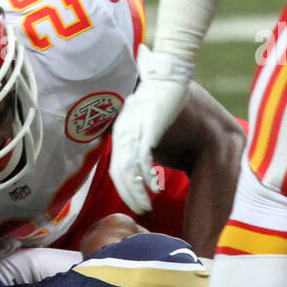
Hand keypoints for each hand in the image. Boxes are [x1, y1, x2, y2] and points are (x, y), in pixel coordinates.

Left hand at [109, 46, 193, 213]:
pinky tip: (155, 187)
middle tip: (141, 209)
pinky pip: (141, 160)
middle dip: (130, 195)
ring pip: (128, 171)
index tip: (135, 201)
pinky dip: (146, 177)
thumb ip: (141, 136)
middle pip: (119, 173)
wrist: (169, 76)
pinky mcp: (146, 130)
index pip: (117, 168)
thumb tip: (143, 157)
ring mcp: (133, 131)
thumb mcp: (146, 120)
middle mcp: (123, 133)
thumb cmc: (161, 98)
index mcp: (122, 131)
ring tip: (146, 205)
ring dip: (137, 191)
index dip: (125, 188)